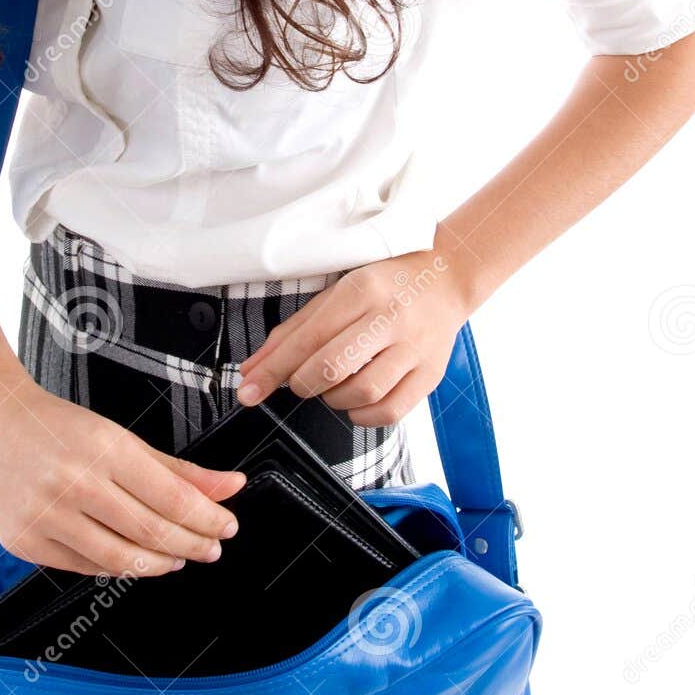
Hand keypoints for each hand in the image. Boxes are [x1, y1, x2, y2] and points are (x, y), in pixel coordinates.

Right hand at [0, 374, 246, 576]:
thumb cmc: (56, 426)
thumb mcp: (121, 436)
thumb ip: (178, 468)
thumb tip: (229, 486)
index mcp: (104, 450)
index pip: (172, 498)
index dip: (207, 518)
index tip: (226, 525)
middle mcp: (73, 484)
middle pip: (150, 531)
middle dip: (192, 544)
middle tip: (211, 547)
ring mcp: (46, 516)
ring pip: (119, 558)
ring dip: (158, 563)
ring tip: (177, 557)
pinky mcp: (25, 542)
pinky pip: (84, 567)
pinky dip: (117, 566)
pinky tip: (135, 558)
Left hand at [234, 250, 469, 425]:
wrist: (447, 279)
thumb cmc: (383, 285)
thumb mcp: (336, 293)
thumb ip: (293, 331)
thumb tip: (252, 371)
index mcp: (361, 290)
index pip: (308, 337)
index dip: (273, 369)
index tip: (248, 391)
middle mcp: (390, 318)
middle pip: (333, 366)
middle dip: (303, 383)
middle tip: (300, 382)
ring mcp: (415, 348)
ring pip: (363, 392)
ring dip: (333, 399)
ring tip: (332, 386)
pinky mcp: (431, 373)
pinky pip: (390, 412)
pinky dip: (362, 415)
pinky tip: (355, 401)